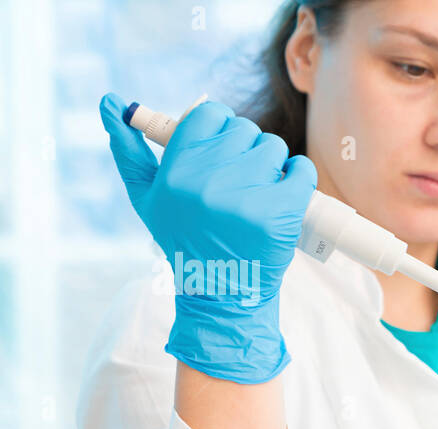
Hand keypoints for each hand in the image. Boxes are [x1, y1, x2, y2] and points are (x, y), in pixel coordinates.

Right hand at [99, 93, 316, 383]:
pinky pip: (302, 170)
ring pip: (274, 148)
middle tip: (240, 180)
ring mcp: (247, 197)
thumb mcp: (146, 197)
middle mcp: (209, 181)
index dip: (220, 127)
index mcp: (176, 172)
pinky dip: (298, 176)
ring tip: (259, 192)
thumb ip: (128, 149)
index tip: (222, 149)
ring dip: (272, 164)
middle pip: (244, 130)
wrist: (222, 293)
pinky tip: (286, 191)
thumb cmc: (183, 239)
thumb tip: (109, 100)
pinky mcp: (281, 213)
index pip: (210, 114)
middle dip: (245, 149)